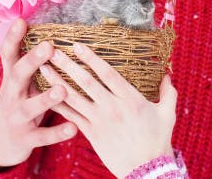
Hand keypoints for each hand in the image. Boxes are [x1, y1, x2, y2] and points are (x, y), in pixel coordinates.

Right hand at [0, 19, 77, 167]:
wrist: (0, 142)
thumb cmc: (20, 102)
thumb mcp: (21, 82)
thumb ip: (31, 62)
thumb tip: (50, 31)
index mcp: (12, 78)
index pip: (8, 54)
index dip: (13, 37)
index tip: (21, 20)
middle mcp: (11, 95)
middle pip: (18, 75)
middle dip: (32, 60)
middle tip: (48, 46)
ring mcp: (16, 117)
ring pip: (29, 107)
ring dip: (45, 98)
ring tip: (62, 89)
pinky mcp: (25, 139)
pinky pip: (42, 136)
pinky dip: (57, 133)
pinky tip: (73, 128)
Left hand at [41, 43, 176, 177]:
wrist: (146, 170)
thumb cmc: (158, 140)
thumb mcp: (167, 114)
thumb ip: (168, 92)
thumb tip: (167, 74)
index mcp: (130, 99)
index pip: (107, 74)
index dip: (92, 58)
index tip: (78, 45)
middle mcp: (112, 107)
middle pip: (86, 82)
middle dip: (68, 64)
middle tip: (53, 50)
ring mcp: (99, 121)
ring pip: (74, 97)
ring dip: (57, 81)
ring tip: (43, 67)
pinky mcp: (91, 133)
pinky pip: (71, 116)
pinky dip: (58, 104)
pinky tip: (46, 94)